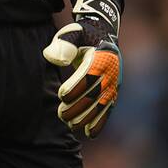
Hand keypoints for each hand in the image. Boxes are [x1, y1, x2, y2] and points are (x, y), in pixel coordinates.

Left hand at [42, 0, 121, 137]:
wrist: (102, 34)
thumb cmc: (82, 35)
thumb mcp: (72, 33)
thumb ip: (63, 44)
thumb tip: (53, 58)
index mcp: (101, 57)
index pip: (89, 75)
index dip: (76, 87)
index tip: (61, 95)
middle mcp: (111, 71)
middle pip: (95, 94)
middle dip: (78, 107)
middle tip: (61, 115)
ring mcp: (114, 83)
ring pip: (101, 105)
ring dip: (86, 118)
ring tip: (70, 125)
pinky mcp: (113, 92)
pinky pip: (108, 109)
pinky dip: (100, 122)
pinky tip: (89, 134)